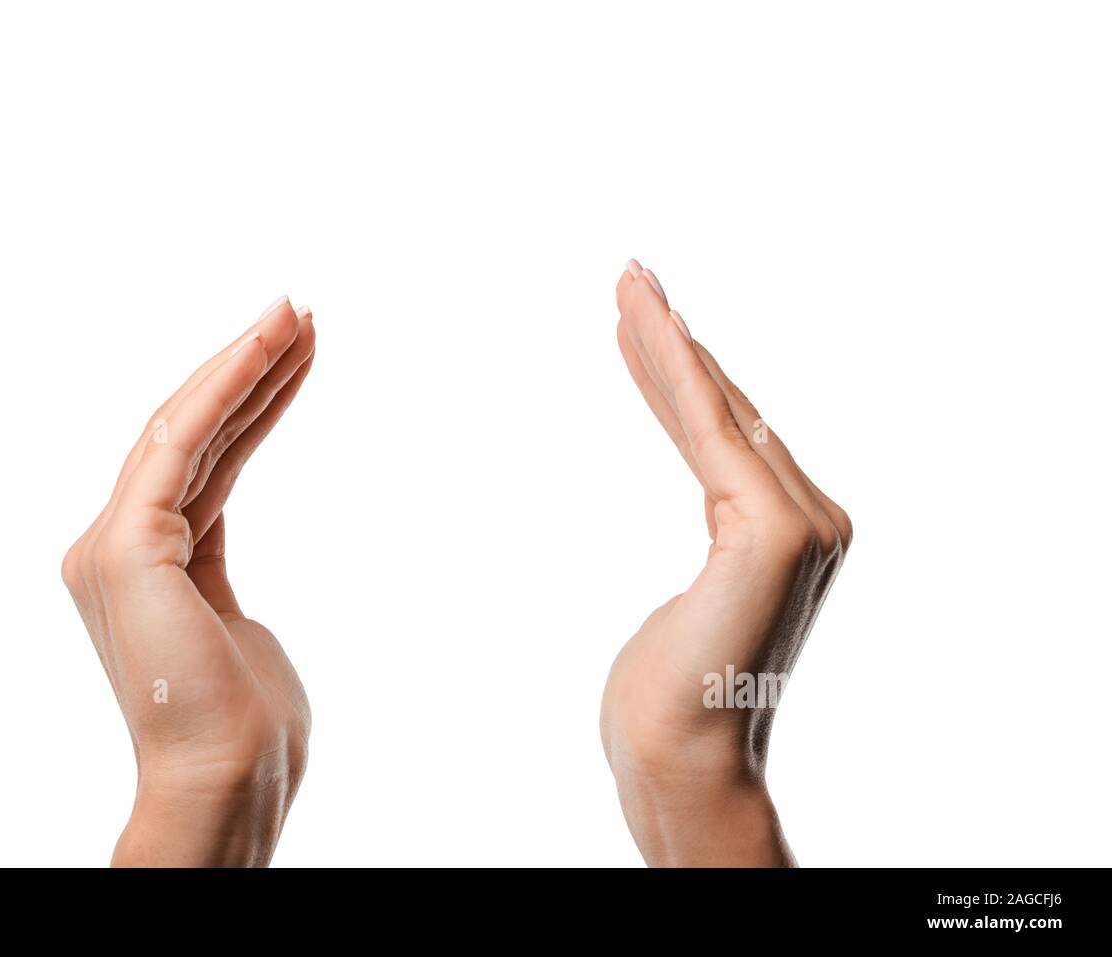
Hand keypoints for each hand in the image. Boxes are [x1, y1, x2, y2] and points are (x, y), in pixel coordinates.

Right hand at [62, 296, 315, 866]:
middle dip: (247, 370)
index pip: (201, 462)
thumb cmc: (243, 721)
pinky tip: (271, 345)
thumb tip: (219, 540)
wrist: (227, 779)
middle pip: (187, 434)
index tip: (296, 355)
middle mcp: (112, 546)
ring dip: (243, 364)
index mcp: (140, 564)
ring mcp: (111, 543)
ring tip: (297, 315)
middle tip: (301, 314)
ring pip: (181, 426)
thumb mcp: (231, 617)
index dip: (247, 403)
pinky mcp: (126, 544)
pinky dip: (227, 386)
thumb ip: (212, 564)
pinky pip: (182, 443)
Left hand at [601, 261, 851, 866]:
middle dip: (674, 340)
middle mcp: (812, 518)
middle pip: (727, 409)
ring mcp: (799, 523)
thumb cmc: (672, 692)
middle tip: (631, 276)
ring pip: (717, 410)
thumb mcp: (694, 593)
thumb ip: (723, 533)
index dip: (682, 374)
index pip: (728, 433)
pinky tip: (647, 327)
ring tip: (629, 281)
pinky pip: (706, 436)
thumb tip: (717, 492)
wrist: (680, 754)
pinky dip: (677, 376)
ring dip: (669, 340)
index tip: (641, 323)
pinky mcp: (770, 532)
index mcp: (794, 531)